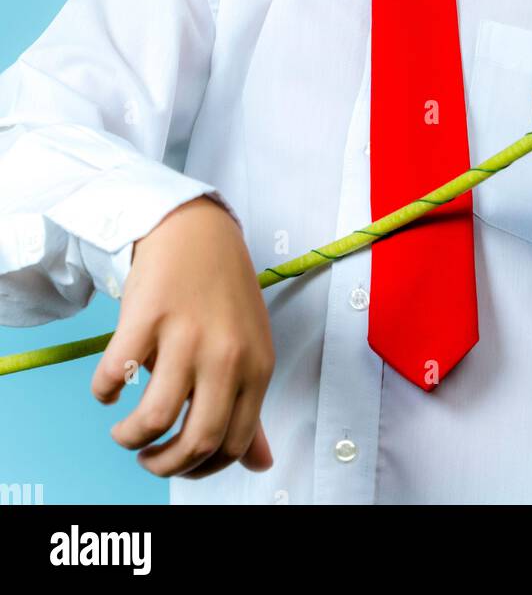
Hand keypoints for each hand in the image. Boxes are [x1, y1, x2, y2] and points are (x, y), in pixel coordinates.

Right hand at [91, 195, 275, 478]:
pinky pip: (116, 375)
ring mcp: (188, 335)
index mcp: (257, 367)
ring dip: (130, 437)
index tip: (179, 464)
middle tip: (147, 457)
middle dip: (164, 464)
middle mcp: (227, 355)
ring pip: (155, 417)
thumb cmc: (224, 294)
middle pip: (198, 440)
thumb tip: (261, 465)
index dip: (201, 468)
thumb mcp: (250, 349)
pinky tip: (106, 391)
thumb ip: (251, 409)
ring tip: (124, 431)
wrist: (195, 229)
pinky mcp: (149, 316)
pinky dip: (104, 392)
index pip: (234, 445)